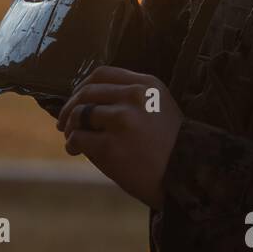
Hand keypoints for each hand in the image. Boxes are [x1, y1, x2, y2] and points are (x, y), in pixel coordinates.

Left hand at [57, 66, 182, 208]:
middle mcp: (134, 97)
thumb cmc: (171, 147)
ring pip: (80, 114)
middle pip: (87, 92)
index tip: (77, 99)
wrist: (187, 177)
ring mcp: (122, 120)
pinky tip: (75, 151)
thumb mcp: (158, 108)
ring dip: (70, 127)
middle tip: (65, 122)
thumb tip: (87, 101)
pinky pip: (79, 138)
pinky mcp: (111, 146)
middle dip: (70, 107)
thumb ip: (130, 98)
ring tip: (71, 138)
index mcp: (147, 84)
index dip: (83, 86)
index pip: (103, 74)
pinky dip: (72, 144)